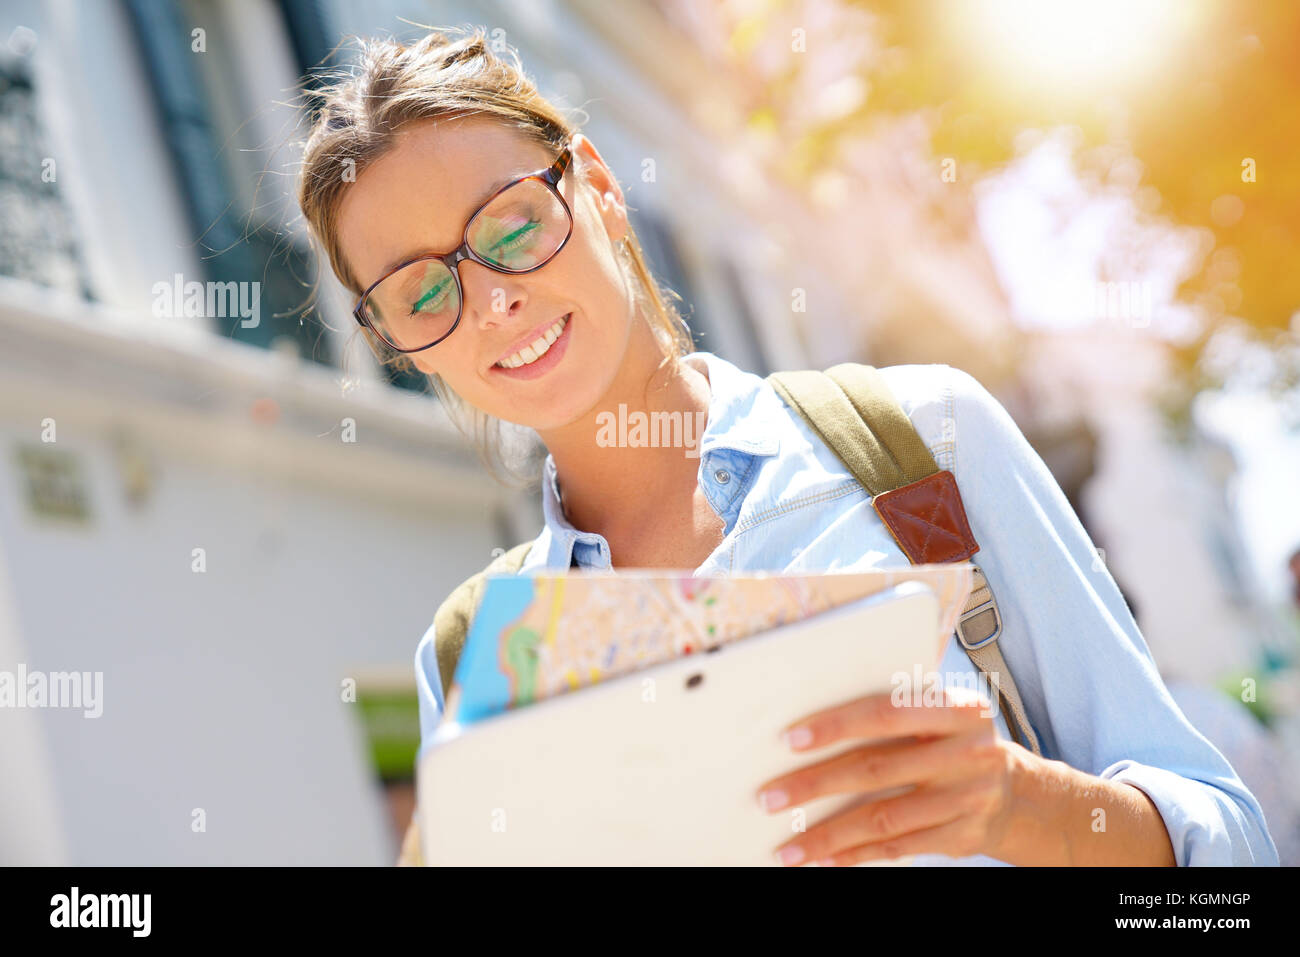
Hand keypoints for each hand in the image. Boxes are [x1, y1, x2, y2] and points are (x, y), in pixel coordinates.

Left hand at [755, 686, 1021, 865]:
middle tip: (770, 797)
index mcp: (958, 708)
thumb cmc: (954, 740)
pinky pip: (898, 847)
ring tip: (786, 846)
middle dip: (814, 784)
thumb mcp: (941, 712)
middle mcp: (968, 752)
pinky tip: (823, 858)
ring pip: (882, 818)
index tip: (789, 741)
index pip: (886, 712)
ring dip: (827, 834)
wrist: (1016, 791)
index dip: (836, 726)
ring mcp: (968, 798)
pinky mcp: (963, 836)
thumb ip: (893, 711)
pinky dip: (855, 855)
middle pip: (875, 769)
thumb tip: (809, 729)